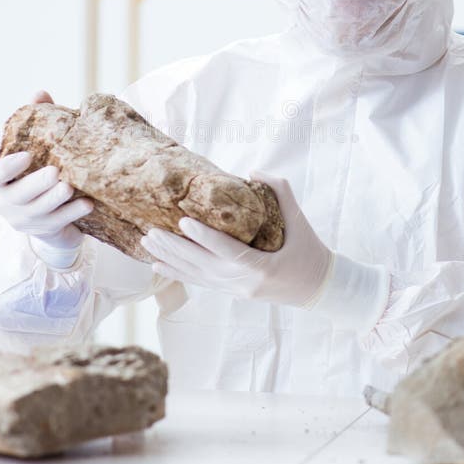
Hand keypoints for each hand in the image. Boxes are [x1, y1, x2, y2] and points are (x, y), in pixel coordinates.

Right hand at [0, 90, 92, 260]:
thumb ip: (38, 121)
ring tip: (70, 188)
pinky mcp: (45, 232)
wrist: (57, 212)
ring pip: (38, 212)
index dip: (6, 168)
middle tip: (55, 173)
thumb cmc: (45, 170)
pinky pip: (59, 224)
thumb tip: (40, 93)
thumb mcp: (41, 146)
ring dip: (55, 200)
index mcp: (2, 181)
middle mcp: (8, 203)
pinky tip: (88, 204)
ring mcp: (25, 221)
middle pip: (17, 196)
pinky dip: (73, 213)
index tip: (27, 156)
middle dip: (35, 185)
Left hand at [141, 170, 332, 306]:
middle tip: (151, 231)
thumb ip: (280, 192)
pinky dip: (177, 273)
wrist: (316, 288)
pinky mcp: (230, 292)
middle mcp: (243, 283)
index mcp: (261, 267)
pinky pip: (199, 282)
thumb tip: (253, 171)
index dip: (204, 237)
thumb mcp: (300, 220)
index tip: (182, 220)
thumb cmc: (309, 250)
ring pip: (196, 275)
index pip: (227, 251)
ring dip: (169, 260)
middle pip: (202, 265)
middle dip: (175, 248)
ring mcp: (234, 290)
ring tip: (147, 244)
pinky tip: (157, 265)